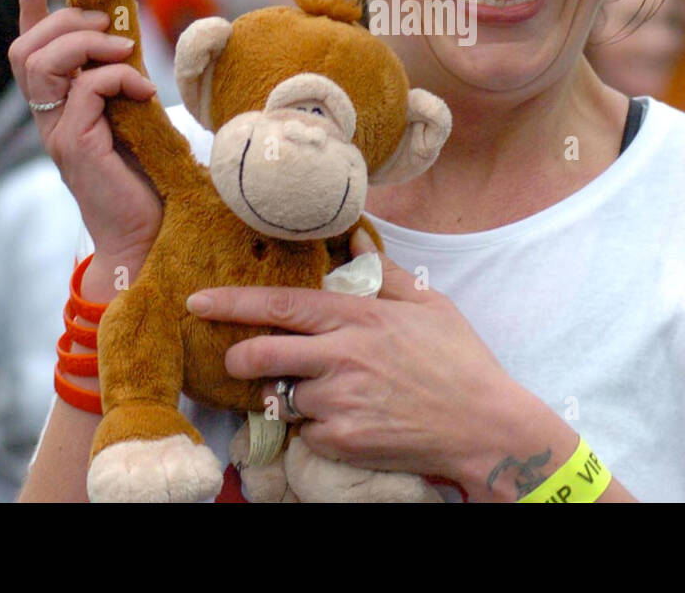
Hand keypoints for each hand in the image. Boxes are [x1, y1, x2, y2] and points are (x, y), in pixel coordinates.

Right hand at [9, 0, 161, 296]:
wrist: (146, 236)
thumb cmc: (146, 181)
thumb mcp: (132, 119)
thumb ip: (120, 86)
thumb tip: (130, 45)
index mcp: (60, 107)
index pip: (30, 49)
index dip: (29, 8)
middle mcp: (48, 117)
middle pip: (27, 47)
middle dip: (67, 21)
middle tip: (112, 27)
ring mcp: (55, 131)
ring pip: (42, 62)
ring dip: (87, 44)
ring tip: (125, 54)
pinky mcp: (74, 146)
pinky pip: (85, 90)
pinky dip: (117, 78)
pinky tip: (144, 94)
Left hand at [186, 233, 536, 491]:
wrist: (485, 426)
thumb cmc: (460, 361)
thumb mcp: (430, 305)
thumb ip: (385, 274)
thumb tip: (354, 242)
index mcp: (359, 318)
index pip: (282, 305)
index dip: (234, 302)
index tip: (198, 301)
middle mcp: (342, 358)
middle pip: (261, 356)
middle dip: (237, 357)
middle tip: (237, 359)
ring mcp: (340, 403)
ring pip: (285, 398)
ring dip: (293, 395)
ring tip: (330, 392)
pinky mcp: (343, 442)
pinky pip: (308, 433)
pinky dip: (318, 428)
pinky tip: (351, 419)